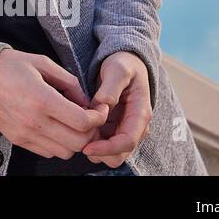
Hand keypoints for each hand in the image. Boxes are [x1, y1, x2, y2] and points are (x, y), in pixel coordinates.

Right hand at [0, 49, 109, 158]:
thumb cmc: (10, 67)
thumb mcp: (42, 63)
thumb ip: (69, 82)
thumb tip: (87, 102)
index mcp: (42, 99)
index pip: (82, 122)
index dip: (98, 118)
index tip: (99, 110)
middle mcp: (34, 121)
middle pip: (78, 142)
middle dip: (90, 132)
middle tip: (89, 119)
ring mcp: (26, 134)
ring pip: (66, 152)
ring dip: (75, 140)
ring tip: (71, 124)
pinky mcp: (19, 141)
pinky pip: (49, 153)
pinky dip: (58, 144)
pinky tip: (55, 128)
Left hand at [81, 51, 152, 166]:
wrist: (126, 63)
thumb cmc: (123, 65)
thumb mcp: (118, 69)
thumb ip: (111, 87)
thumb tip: (102, 105)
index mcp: (140, 115)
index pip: (127, 142)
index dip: (106, 149)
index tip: (86, 147)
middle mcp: (135, 128)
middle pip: (118, 156)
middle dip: (99, 151)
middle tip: (78, 135)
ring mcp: (124, 130)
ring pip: (110, 155)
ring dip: (94, 148)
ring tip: (79, 128)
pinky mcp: (113, 130)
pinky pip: (102, 145)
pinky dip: (91, 142)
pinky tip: (80, 126)